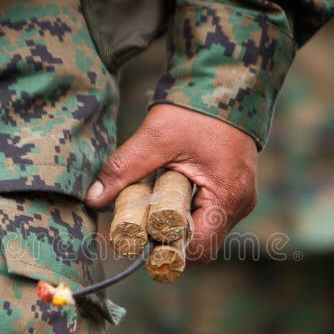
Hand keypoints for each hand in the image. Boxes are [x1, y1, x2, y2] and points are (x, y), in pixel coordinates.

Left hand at [86, 104, 257, 264]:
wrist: (224, 81)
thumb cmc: (195, 109)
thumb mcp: (155, 138)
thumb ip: (124, 169)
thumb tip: (93, 199)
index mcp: (228, 195)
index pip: (199, 248)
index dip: (168, 252)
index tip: (140, 244)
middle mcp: (240, 203)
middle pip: (202, 245)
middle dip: (170, 242)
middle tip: (140, 229)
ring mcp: (240, 198)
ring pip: (205, 232)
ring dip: (177, 227)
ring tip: (152, 210)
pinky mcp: (233, 190)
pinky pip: (209, 216)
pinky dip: (187, 214)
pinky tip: (168, 199)